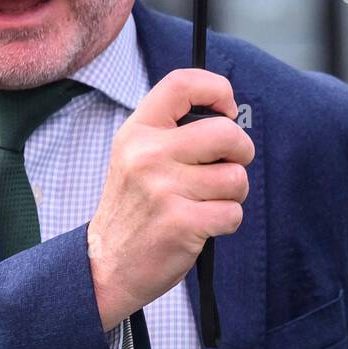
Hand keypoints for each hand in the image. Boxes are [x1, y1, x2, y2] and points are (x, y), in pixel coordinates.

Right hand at [86, 69, 253, 330]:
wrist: (105, 265)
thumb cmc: (135, 207)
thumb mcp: (136, 156)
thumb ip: (173, 132)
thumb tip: (229, 116)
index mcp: (138, 132)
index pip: (182, 83)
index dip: (217, 89)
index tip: (227, 110)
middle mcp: (148, 155)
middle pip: (227, 133)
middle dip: (241, 151)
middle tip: (229, 166)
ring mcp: (164, 190)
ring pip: (236, 178)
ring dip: (233, 194)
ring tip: (206, 202)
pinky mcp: (182, 224)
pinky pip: (233, 213)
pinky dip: (226, 221)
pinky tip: (202, 226)